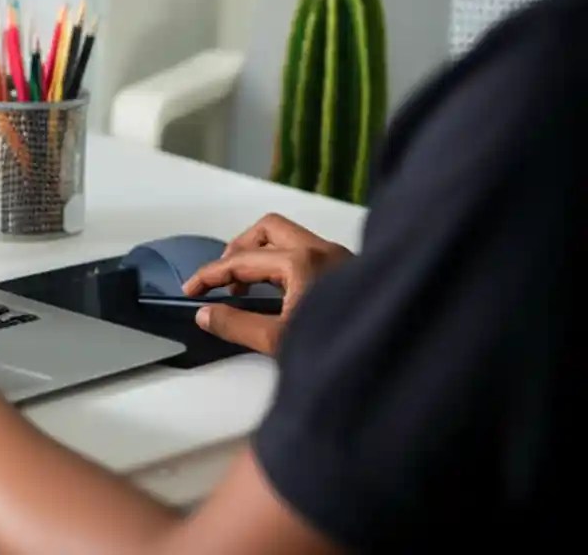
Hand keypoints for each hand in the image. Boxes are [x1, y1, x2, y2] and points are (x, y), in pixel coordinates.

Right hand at [183, 215, 350, 353]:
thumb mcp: (278, 342)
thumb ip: (236, 325)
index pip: (242, 260)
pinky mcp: (350, 268)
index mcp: (302, 262)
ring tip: (247, 286)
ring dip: (262, 255)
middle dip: (238, 251)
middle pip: (267, 230)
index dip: (210, 274)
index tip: (192, 290)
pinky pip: (307, 251)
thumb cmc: (340, 350)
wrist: (396, 360)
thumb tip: (206, 314)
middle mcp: (322, 250)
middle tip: (223, 280)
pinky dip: (283, 262)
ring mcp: (340, 256)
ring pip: (290, 237)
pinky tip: (277, 291)